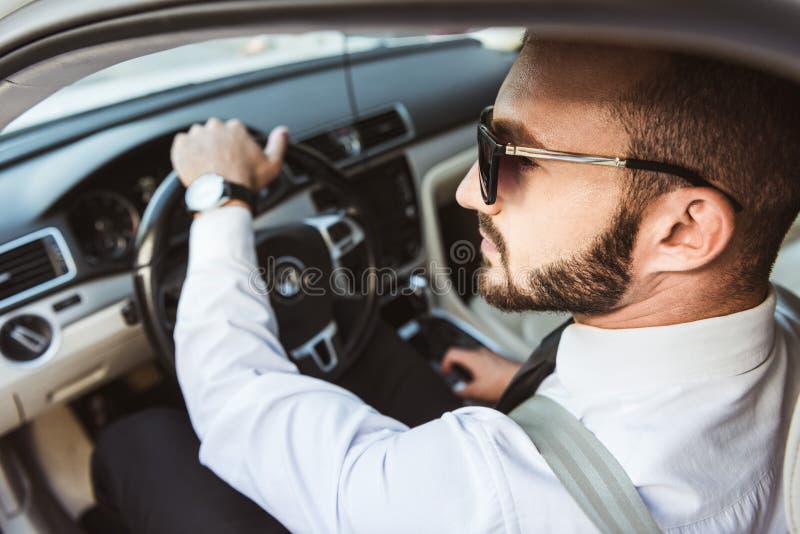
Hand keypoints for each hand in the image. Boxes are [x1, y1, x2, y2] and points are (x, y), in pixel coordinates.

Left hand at [170, 118, 288, 190]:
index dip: (234, 144)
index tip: (235, 156)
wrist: (222, 196)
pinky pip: (181, 143)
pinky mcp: (181, 146)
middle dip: (217, 144)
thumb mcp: (272, 165)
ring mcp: (196, 136)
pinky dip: (186, 151)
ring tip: (207, 165)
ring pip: (198, 136)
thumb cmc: (245, 181)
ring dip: (201, 146)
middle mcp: (215, 127)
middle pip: (215, 131)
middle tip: (221, 162)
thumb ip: (279, 144)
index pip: (234, 130)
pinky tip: (195, 164)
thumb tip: (283, 132)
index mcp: (235, 128)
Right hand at [441, 347, 521, 403]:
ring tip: (475, 385)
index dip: (445, 363)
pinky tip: (487, 384)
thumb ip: (462, 391)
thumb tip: (456, 391)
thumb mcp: (477, 392)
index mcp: (472, 357)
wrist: (522, 380)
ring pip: (473, 360)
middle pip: (462, 356)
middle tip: (461, 382)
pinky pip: (483, 362)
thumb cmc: (502, 383)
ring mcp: (490, 355)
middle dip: (458, 370)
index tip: (447, 373)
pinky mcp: (498, 360)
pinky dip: (480, 371)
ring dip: (470, 371)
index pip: (451, 353)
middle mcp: (480, 353)